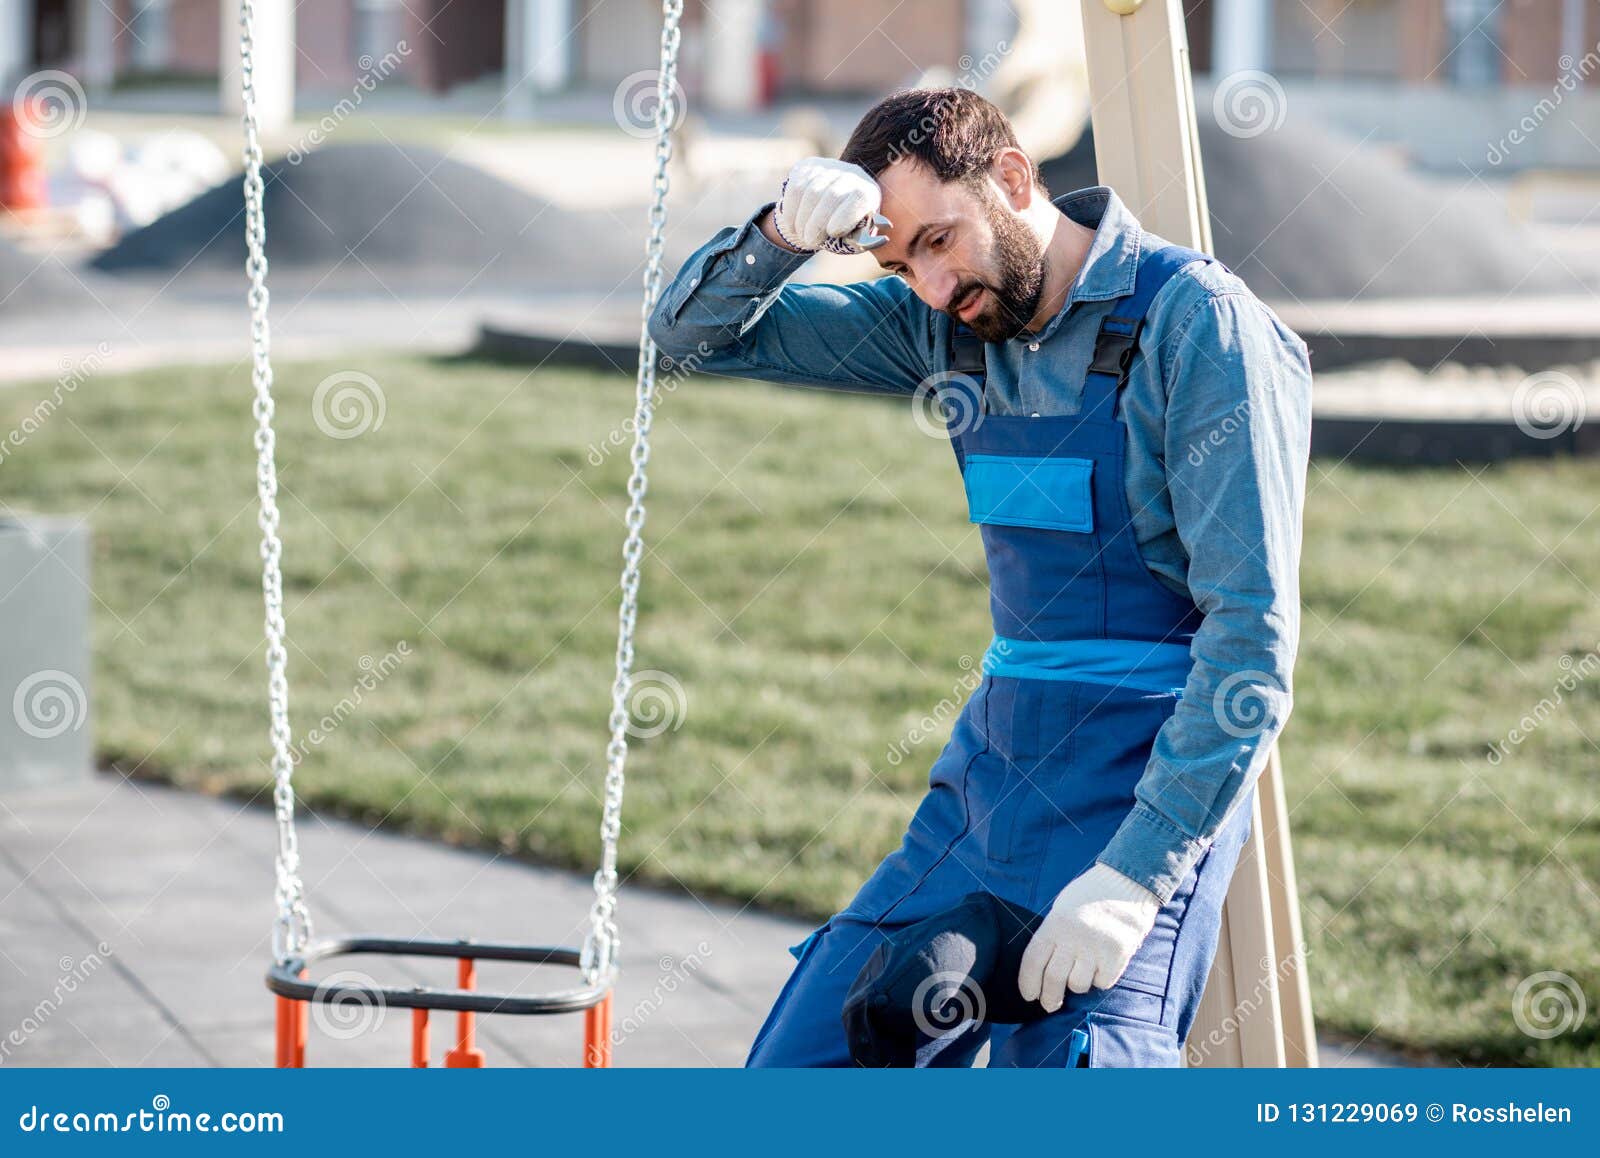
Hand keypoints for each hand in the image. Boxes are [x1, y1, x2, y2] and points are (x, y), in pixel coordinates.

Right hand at [772, 157, 886, 254]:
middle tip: (811, 241)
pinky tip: (793, 225)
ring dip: (802, 219)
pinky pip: (795, 188)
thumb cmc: (847, 228)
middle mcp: (851, 174)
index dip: (845, 216)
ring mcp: (828, 167)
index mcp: (868, 192)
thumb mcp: (857, 237)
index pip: (859, 197)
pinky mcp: (808, 167)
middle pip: (832, 195)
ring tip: (802, 235)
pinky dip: (791, 211)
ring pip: (810, 192)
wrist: (831, 207)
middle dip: (818, 223)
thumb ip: (861, 240)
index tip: (833, 233)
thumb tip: (874, 240)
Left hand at [1017, 863, 1161, 1012]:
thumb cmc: (1090, 895)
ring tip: (1081, 972)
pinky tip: (1101, 965)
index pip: (1033, 961)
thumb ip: (1052, 935)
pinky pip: (1102, 982)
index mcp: (1055, 924)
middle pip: (1053, 980)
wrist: (1127, 882)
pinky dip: (1100, 979)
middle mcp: (1073, 937)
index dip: (1028, 983)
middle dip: (1049, 998)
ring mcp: (1096, 947)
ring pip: (1078, 985)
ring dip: (1077, 984)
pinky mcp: (1118, 954)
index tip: (1029, 995)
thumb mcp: (1062, 908)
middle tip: (1049, 1004)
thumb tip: (1042, 969)